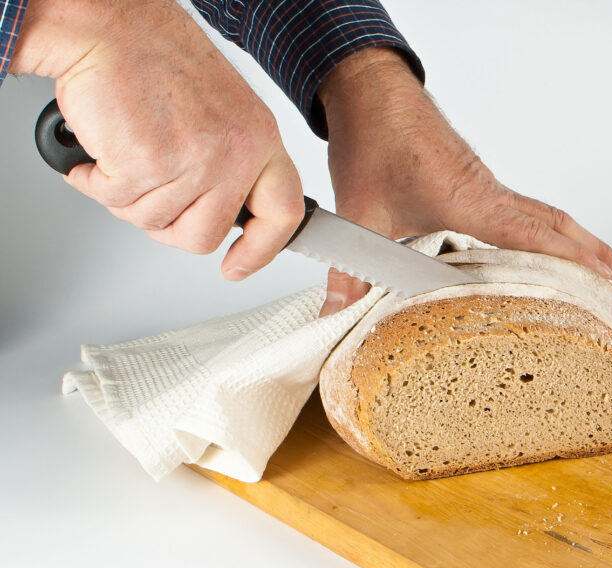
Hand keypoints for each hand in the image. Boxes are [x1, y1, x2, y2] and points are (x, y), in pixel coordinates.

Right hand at [12, 0, 304, 279]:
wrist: (109, 26)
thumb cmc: (155, 62)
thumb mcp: (222, 114)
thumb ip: (232, 164)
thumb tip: (221, 214)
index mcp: (260, 139)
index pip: (284, 213)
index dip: (261, 250)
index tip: (237, 266)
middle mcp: (236, 152)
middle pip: (206, 234)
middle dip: (168, 227)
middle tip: (147, 196)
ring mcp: (195, 161)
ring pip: (156, 223)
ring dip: (126, 198)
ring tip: (123, 152)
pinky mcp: (148, 164)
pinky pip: (117, 202)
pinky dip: (95, 182)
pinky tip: (100, 149)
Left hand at [316, 48, 611, 315]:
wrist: (372, 90)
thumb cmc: (374, 138)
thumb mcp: (359, 210)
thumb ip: (349, 271)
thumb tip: (336, 314)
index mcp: (469, 200)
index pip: (532, 235)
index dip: (570, 260)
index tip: (603, 280)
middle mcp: (488, 192)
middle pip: (556, 225)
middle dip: (592, 255)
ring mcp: (488, 186)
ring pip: (546, 215)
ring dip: (578, 240)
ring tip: (603, 269)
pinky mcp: (479, 182)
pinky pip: (528, 208)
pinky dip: (553, 228)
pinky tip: (549, 244)